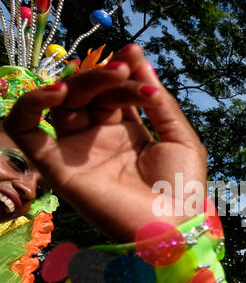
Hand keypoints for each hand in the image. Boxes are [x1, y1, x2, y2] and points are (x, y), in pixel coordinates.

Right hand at [7, 44, 207, 239]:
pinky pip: (24, 129)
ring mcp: (74, 150)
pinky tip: (57, 92)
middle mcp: (96, 138)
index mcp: (126, 132)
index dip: (121, 72)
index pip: (112, 91)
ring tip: (109, 75)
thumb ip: (157, 99)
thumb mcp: (180, 137)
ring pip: (60, 103)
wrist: (173, 228)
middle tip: (124, 69)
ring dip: (80, 82)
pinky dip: (31, 104)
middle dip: (105, 76)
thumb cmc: (182, 190)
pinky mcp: (55, 166)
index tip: (133, 55)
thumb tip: (137, 56)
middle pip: (86, 93)